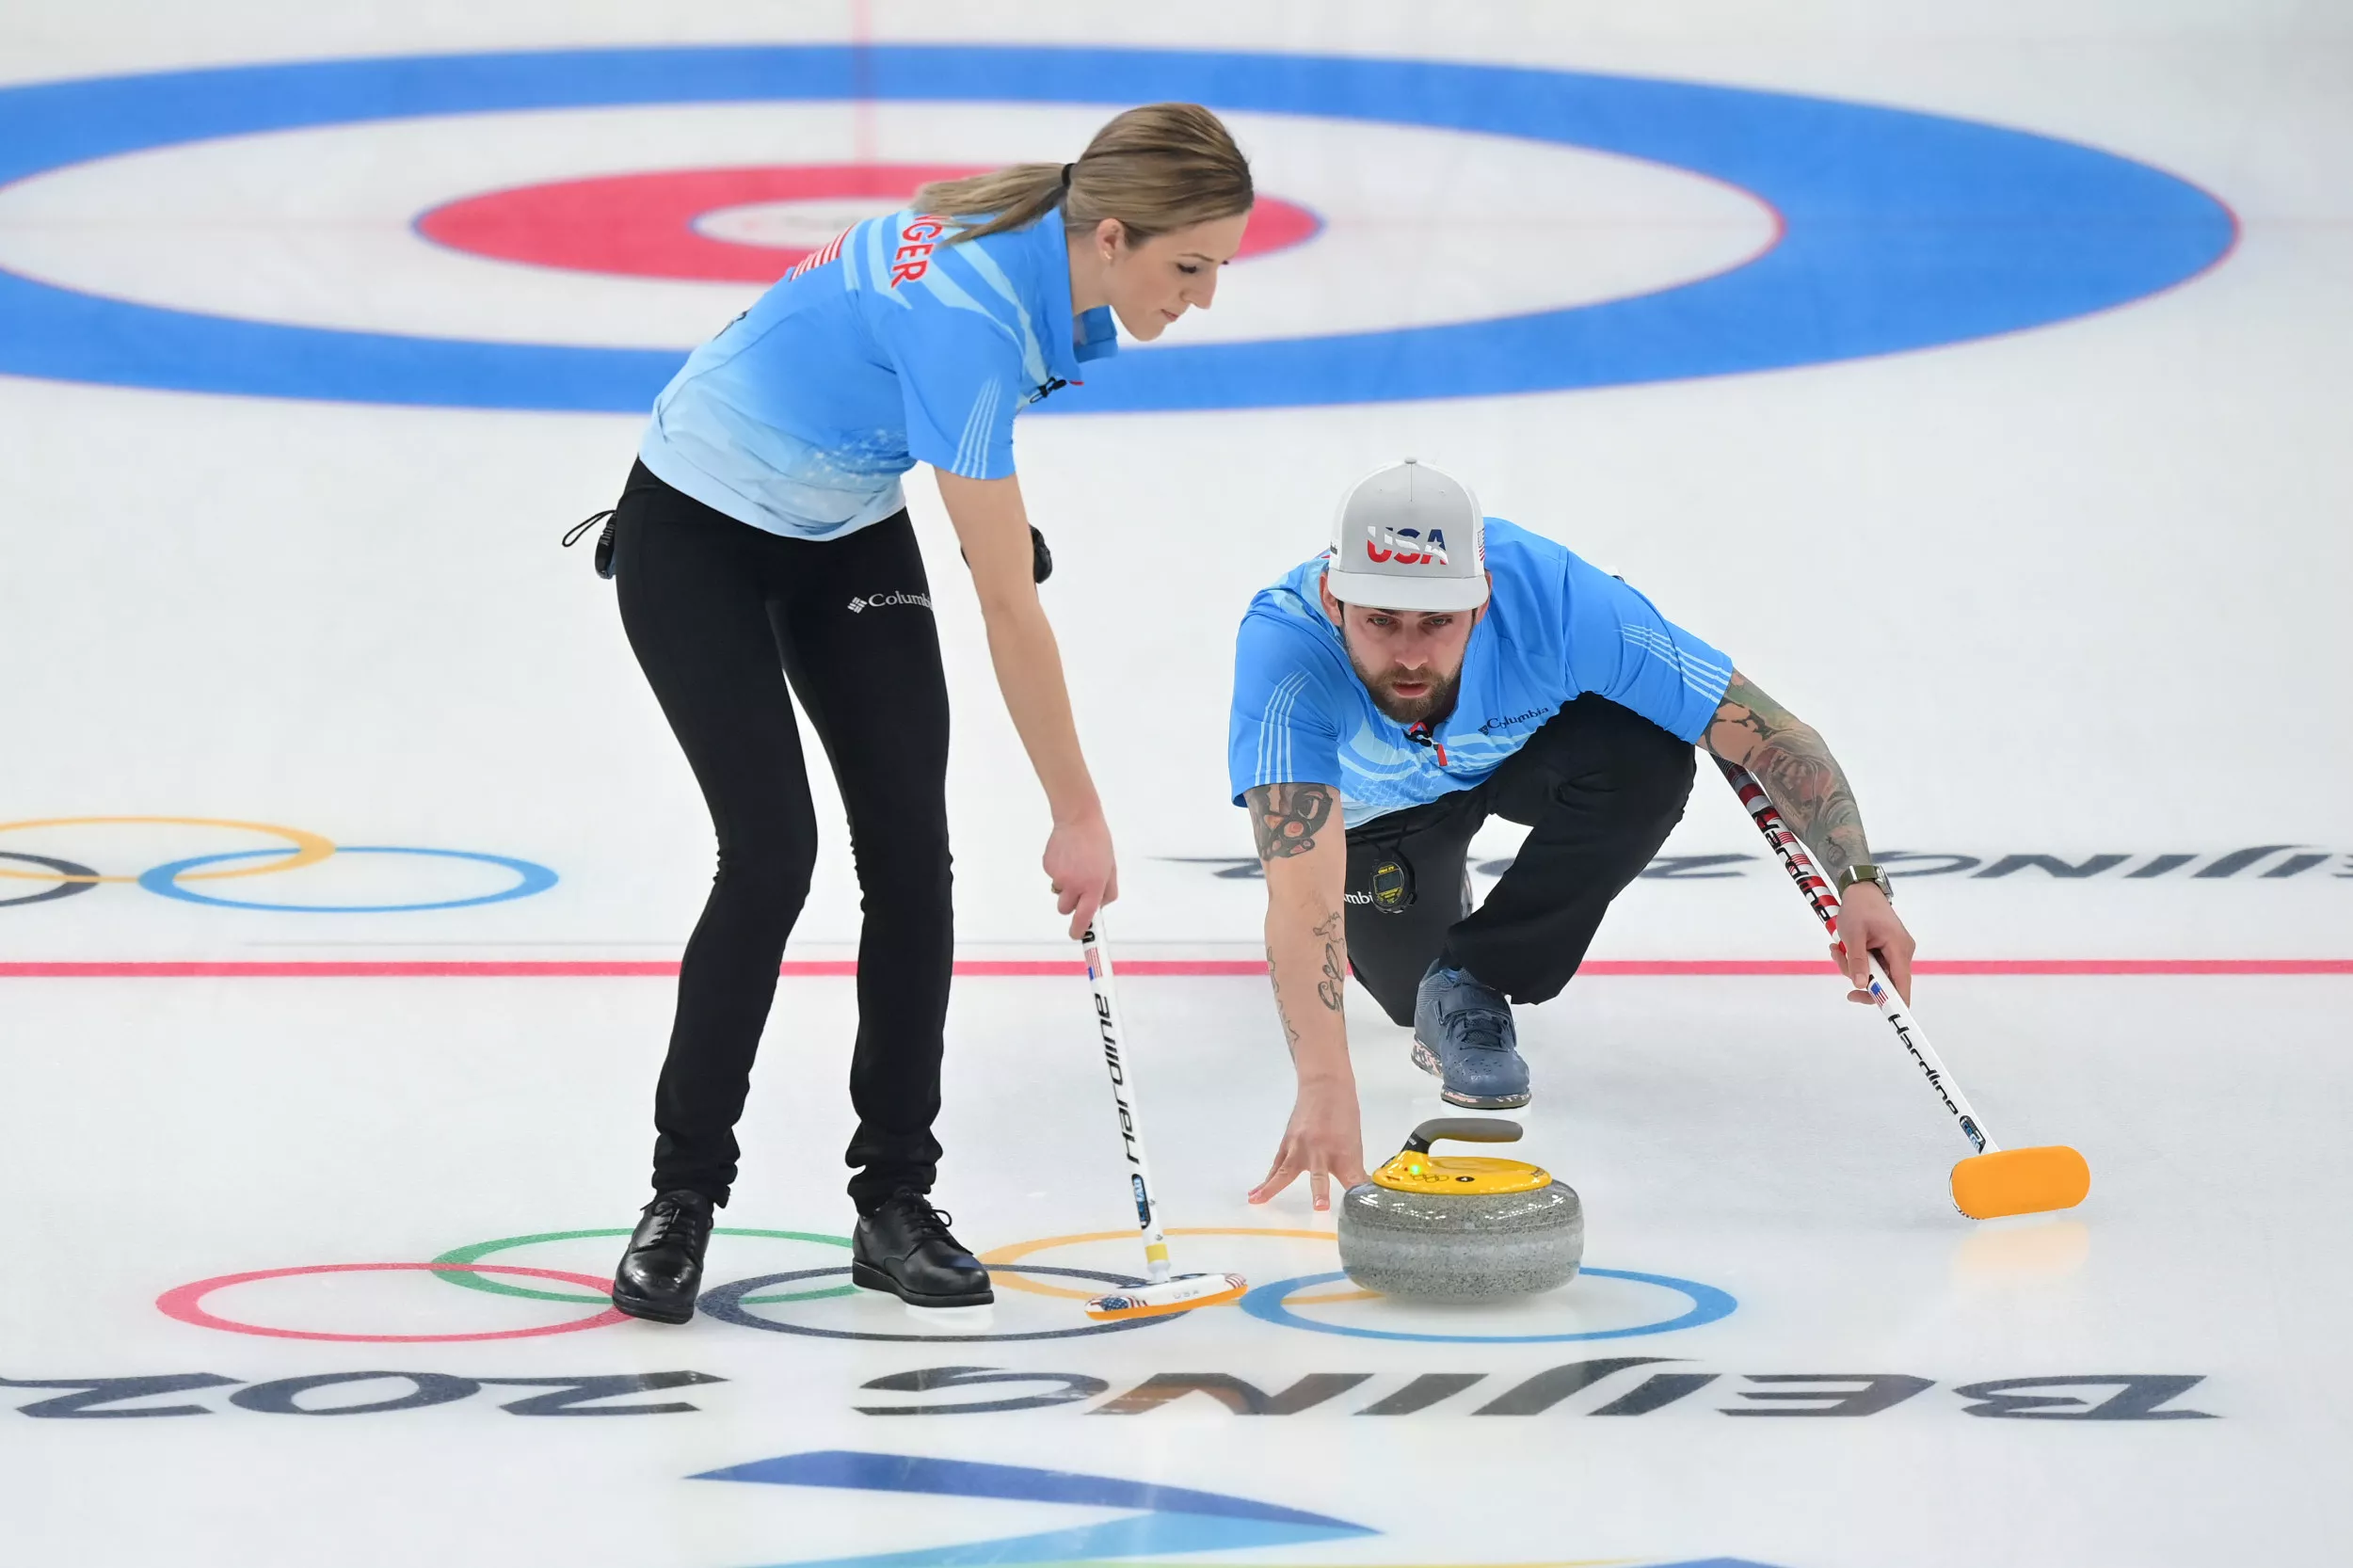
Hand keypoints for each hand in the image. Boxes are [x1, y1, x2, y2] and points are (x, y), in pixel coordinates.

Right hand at [1044, 812, 1116, 939]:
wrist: (1078, 819)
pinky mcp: (1048, 866)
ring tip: (1073, 866)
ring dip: (1065, 886)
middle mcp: (1075, 884)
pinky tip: (1066, 855)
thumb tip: (1098, 907)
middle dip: (1070, 903)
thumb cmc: (1098, 843)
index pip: (1084, 916)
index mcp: (1093, 885)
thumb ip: (1107, 891)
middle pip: (1065, 908)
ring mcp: (1059, 875)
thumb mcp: (1110, 868)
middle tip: (1078, 888)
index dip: (1079, 929)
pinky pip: (1053, 876)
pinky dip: (1059, 870)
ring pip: (1058, 892)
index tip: (1076, 935)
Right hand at [1248, 1076, 1367, 1211]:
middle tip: (1320, 1207)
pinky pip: (1276, 1167)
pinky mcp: (1287, 1145)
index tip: (1359, 1210)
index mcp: (1345, 1153)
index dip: (1357, 1195)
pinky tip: (1256, 1196)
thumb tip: (1359, 1194)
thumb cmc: (1345, 1115)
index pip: (1354, 1180)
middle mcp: (1322, 1152)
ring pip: (1286, 1172)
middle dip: (1321, 1192)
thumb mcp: (1354, 1143)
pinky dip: (1267, 1181)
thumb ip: (1352, 1171)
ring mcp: (1301, 1148)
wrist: (1324, 1087)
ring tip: (1258, 1201)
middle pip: (1321, 1177)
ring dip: (1273, 1188)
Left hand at [1833, 880, 1915, 1003]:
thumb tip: (1859, 985)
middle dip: (1858, 977)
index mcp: (1899, 950)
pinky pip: (1871, 964)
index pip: (1902, 986)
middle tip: (1839, 960)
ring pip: (1874, 974)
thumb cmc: (1859, 908)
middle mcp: (1901, 953)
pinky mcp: (1886, 950)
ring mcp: (1894, 952)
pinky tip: (1842, 947)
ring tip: (1837, 948)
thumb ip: (1857, 961)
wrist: (1862, 890)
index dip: (1894, 1003)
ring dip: (1852, 966)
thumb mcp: (1853, 935)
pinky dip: (1856, 959)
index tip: (1882, 1014)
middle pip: (1884, 983)